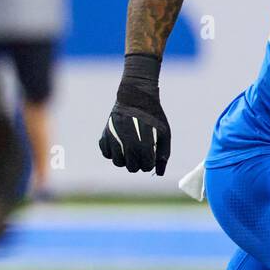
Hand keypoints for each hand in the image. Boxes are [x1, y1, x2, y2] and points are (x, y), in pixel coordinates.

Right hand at [99, 53, 170, 174]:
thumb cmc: (153, 115)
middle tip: (141, 154)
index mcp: (144, 141)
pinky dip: (112, 152)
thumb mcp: (164, 133)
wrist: (135, 96)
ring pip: (117, 162)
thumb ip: (163, 154)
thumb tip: (159, 173)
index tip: (151, 156)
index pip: (145, 166)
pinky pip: (105, 153)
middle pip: (131, 167)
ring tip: (131, 150)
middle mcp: (127, 140)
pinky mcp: (105, 134)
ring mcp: (114, 137)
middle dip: (138, 164)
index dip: (150, 164)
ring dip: (125, 160)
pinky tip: (120, 145)